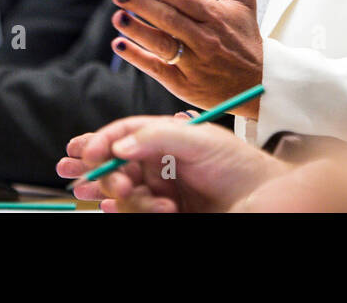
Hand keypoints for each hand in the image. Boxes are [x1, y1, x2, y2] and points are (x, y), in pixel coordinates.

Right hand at [57, 115, 284, 212]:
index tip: (85, 153)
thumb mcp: (200, 141)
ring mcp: (159, 190)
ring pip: (122, 194)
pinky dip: (135, 213)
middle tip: (111, 185)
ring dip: (133, 201)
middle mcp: (157, 163)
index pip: (122, 134)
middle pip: (114, 166)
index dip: (100, 141)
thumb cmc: (239, 165)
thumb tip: (120, 144)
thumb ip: (157, 136)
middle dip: (105, 175)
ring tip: (162, 208)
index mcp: (164, 138)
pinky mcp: (161, 212)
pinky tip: (146, 211)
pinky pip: (132, 212)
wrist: (261, 199)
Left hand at [109, 0, 263, 115]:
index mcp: (216, 15)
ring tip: (118, 16)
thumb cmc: (246, 34)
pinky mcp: (184, 83)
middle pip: (169, 19)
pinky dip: (137, 57)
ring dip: (137, 30)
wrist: (259, 82)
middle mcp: (205, 38)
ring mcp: (194, 63)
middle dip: (142, 5)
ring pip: (162, 44)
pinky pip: (157, 68)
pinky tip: (120, 44)